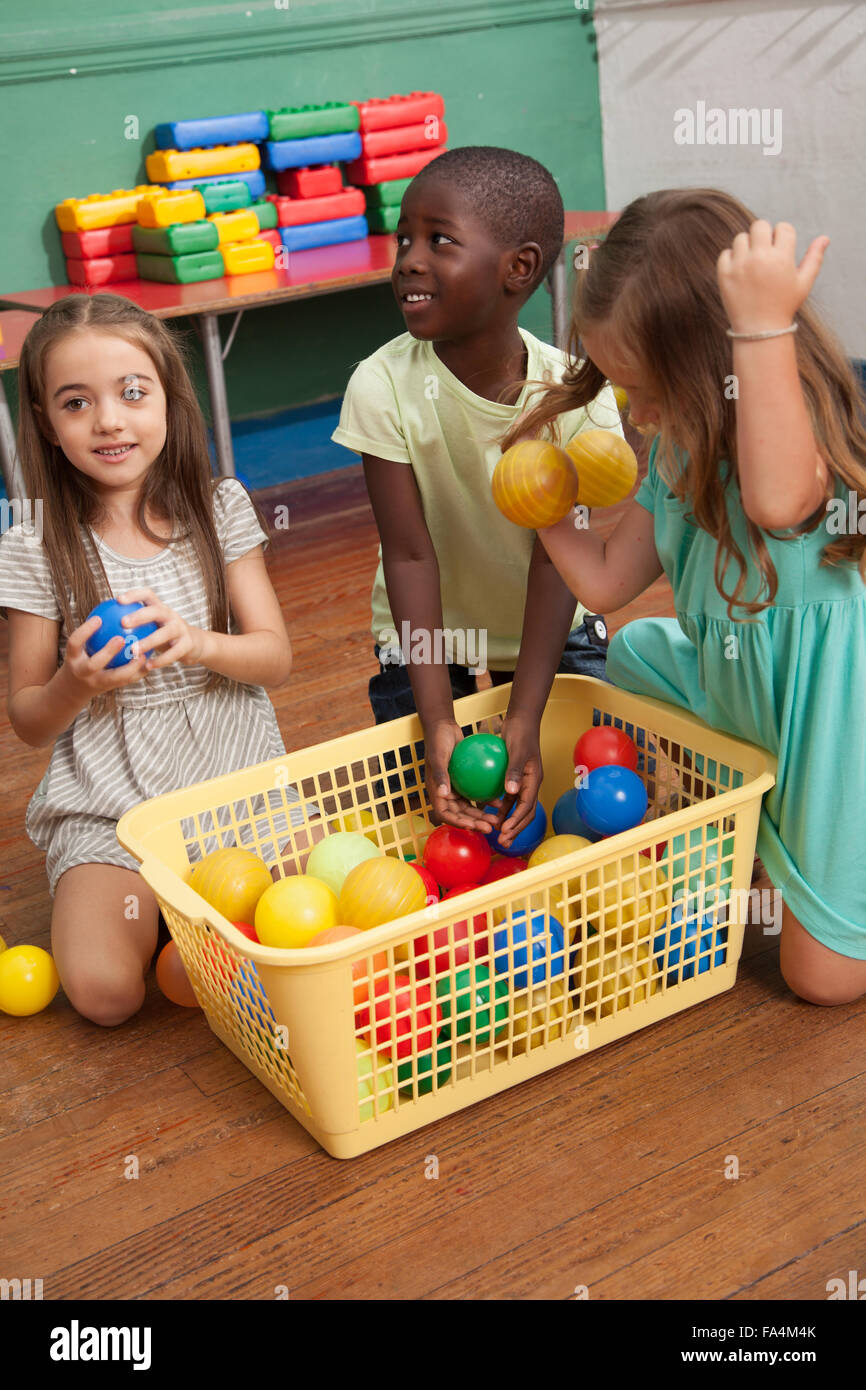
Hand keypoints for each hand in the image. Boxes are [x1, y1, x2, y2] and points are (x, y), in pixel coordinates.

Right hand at [62, 613, 149, 696]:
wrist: (73, 690)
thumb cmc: (79, 659)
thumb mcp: (77, 648)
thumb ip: (89, 631)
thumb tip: (106, 606)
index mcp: (73, 659)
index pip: (75, 643)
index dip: (85, 631)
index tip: (98, 618)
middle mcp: (83, 672)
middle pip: (94, 664)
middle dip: (108, 652)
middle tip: (122, 638)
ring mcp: (96, 683)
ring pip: (115, 677)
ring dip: (130, 666)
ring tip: (143, 653)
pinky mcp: (109, 689)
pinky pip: (126, 681)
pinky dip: (138, 671)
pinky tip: (149, 660)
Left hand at [117, 587, 206, 670]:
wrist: (193, 644)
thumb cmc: (164, 634)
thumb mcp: (152, 625)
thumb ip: (134, 623)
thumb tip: (103, 624)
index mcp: (160, 608)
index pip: (148, 595)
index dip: (134, 595)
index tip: (118, 600)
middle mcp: (171, 615)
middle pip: (157, 611)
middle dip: (140, 615)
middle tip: (123, 623)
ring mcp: (180, 629)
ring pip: (164, 634)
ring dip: (148, 642)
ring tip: (133, 650)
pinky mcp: (187, 644)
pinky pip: (173, 653)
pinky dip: (160, 660)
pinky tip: (147, 666)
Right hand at [424, 719, 502, 833]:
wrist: (444, 727)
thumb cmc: (438, 740)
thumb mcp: (438, 756)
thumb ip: (440, 775)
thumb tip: (444, 795)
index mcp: (436, 791)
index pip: (446, 814)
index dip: (459, 823)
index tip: (474, 826)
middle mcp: (445, 793)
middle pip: (460, 814)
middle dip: (475, 823)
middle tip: (491, 826)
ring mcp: (455, 788)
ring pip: (470, 807)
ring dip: (482, 815)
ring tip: (498, 818)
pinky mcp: (464, 782)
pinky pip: (476, 793)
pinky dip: (487, 798)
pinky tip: (501, 801)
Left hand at [484, 711, 542, 848]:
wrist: (521, 722)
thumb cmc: (520, 734)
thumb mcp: (517, 752)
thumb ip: (514, 772)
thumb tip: (510, 792)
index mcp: (533, 781)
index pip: (526, 808)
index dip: (516, 822)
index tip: (504, 832)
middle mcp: (529, 785)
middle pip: (524, 813)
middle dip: (515, 829)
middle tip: (502, 841)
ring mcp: (522, 783)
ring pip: (515, 808)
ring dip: (506, 821)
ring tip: (494, 832)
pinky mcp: (513, 779)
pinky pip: (506, 797)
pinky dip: (498, 807)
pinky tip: (485, 812)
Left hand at [717, 220, 828, 332]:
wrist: (760, 330)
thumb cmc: (784, 306)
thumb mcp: (804, 283)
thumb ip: (814, 258)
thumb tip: (824, 238)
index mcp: (782, 257)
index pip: (782, 227)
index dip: (782, 235)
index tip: (781, 248)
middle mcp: (760, 258)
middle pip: (759, 225)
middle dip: (764, 234)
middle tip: (765, 251)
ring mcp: (740, 265)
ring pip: (741, 237)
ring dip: (747, 246)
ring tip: (753, 263)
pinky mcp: (725, 274)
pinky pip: (725, 253)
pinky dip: (732, 258)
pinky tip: (740, 271)